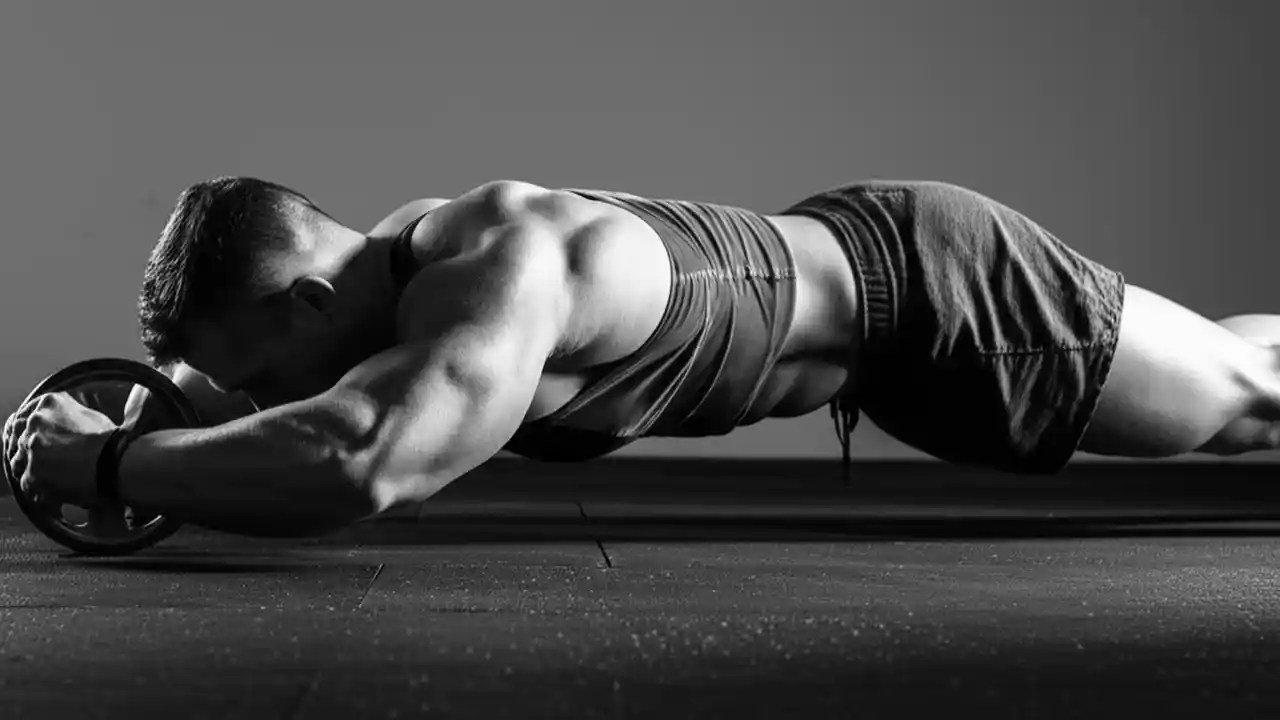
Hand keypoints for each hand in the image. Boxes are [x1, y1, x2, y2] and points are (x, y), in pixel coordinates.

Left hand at [4, 392, 116, 507]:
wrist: (116, 461)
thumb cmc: (110, 440)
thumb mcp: (90, 415)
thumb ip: (68, 415)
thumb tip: (64, 423)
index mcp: (49, 403)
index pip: (27, 414)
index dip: (31, 429)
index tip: (35, 438)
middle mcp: (35, 422)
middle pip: (19, 437)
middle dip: (29, 449)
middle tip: (43, 459)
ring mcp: (32, 447)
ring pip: (18, 460)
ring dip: (31, 468)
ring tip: (49, 476)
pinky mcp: (33, 472)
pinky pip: (26, 482)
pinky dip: (37, 487)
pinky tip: (51, 489)